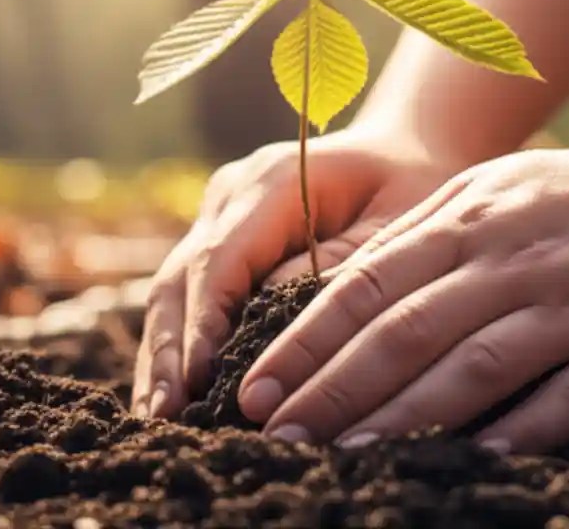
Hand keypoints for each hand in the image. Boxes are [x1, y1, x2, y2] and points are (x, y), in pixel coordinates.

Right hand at [131, 126, 465, 417]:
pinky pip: (188, 296)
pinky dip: (180, 347)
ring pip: (173, 291)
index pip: (220, 259)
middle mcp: (231, 195)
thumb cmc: (408, 186)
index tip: (199, 382)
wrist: (401, 150)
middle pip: (180, 278)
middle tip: (164, 416)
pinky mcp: (218, 241)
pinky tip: (175, 398)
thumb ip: (339, 270)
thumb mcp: (394, 226)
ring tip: (159, 418)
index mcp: (273, 182)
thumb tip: (276, 329)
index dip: (205, 324)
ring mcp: (217, 216)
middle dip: (170, 352)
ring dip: (164, 357)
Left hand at [238, 120, 568, 452]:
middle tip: (277, 436)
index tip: (255, 390)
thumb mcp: (501, 189)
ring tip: (345, 456)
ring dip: (404, 415)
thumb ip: (426, 234)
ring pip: (474, 366)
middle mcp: (515, 257)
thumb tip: (342, 289)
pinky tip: (477, 460)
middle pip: (405, 330)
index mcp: (473, 217)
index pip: (367, 285)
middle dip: (331, 388)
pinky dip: (522, 429)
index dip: (305, 342)